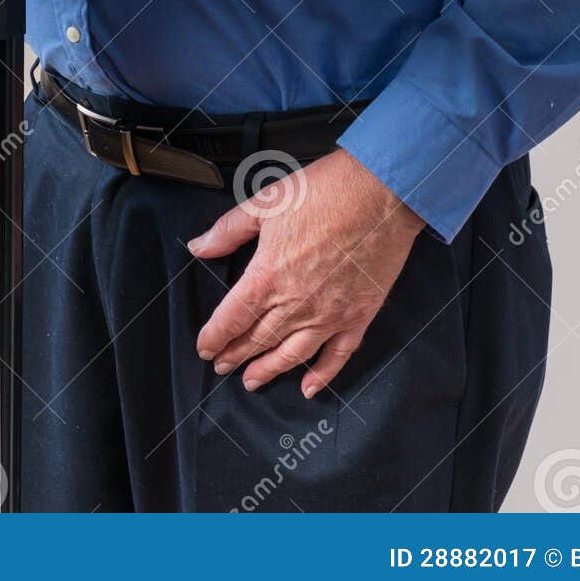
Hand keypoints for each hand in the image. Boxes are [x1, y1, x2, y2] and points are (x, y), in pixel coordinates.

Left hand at [190, 148, 423, 397]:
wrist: (380, 194)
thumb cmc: (324, 192)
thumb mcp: (266, 202)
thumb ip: (229, 229)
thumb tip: (199, 247)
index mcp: (268, 275)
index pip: (232, 317)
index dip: (214, 336)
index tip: (205, 348)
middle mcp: (296, 303)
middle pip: (258, 338)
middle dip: (236, 355)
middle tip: (222, 367)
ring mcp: (329, 314)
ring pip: (292, 354)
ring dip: (269, 370)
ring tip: (252, 381)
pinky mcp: (358, 316)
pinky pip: (337, 355)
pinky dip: (322, 375)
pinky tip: (309, 388)